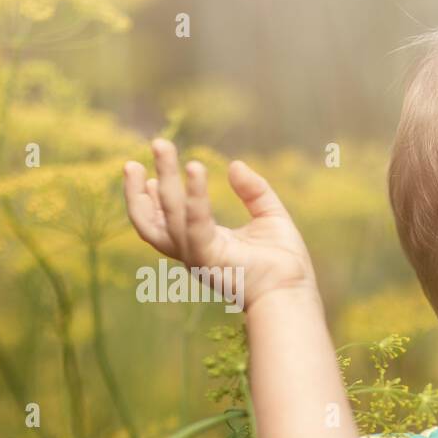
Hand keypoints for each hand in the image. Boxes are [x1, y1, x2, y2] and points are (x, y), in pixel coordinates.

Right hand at [123, 139, 317, 308]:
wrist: (294, 293)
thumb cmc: (285, 263)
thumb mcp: (271, 217)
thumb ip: (254, 191)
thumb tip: (234, 165)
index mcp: (203, 243)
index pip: (165, 221)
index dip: (152, 198)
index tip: (149, 175)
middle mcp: (192, 251)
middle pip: (154, 217)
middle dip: (143, 183)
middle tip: (155, 144)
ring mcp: (197, 256)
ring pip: (167, 215)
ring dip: (163, 179)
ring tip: (161, 145)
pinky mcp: (208, 258)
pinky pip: (195, 224)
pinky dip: (193, 197)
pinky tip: (195, 169)